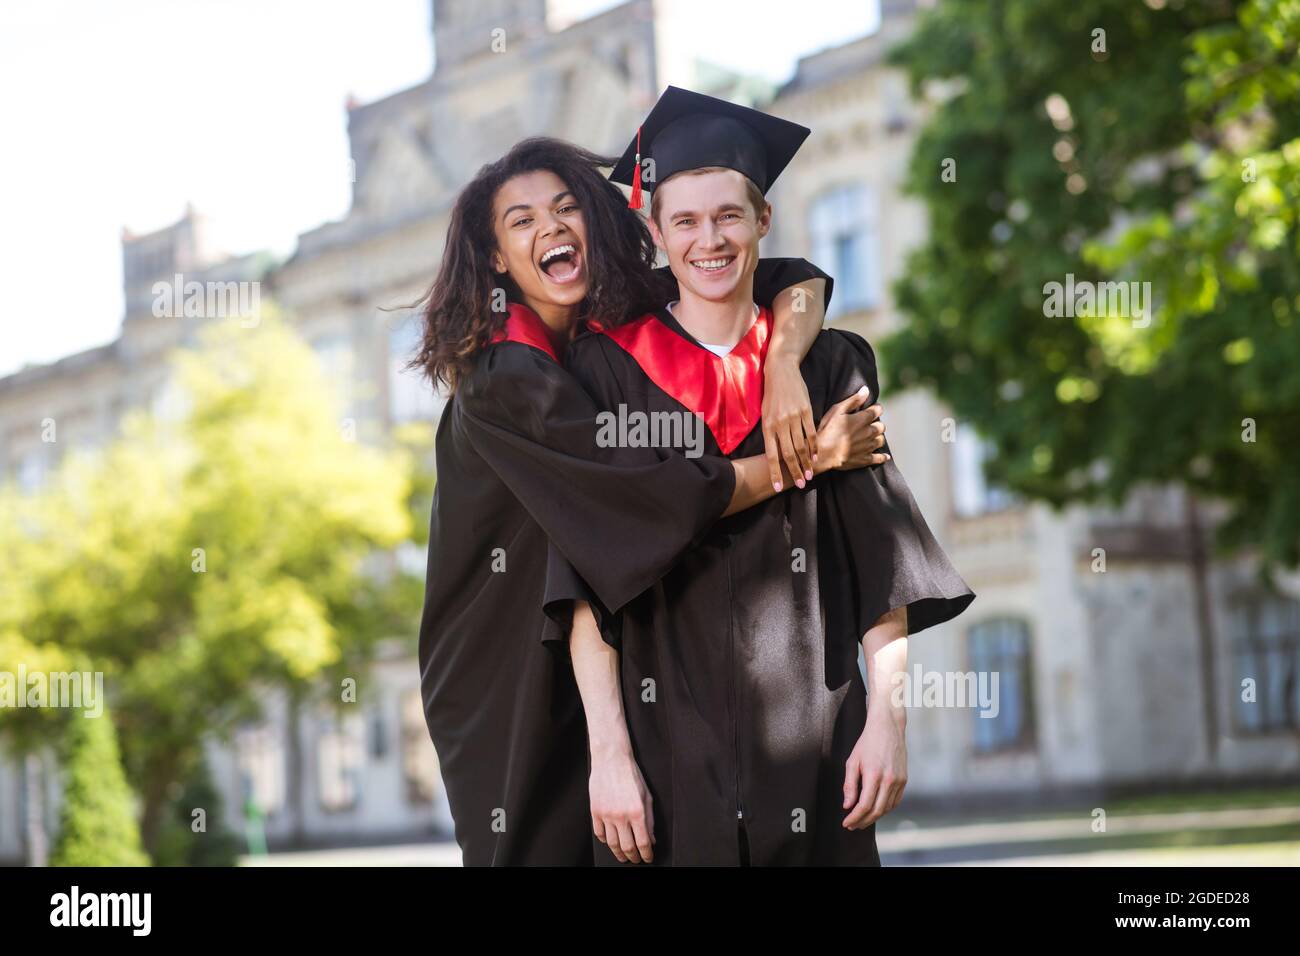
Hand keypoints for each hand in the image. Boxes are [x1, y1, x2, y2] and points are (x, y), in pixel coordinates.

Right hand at [589, 746, 654, 862]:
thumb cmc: (631, 774)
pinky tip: (610, 842)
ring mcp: (606, 814)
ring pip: (612, 844)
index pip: (643, 842)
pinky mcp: (595, 811)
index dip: (647, 854)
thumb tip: (652, 839)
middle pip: (627, 847)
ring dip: (619, 853)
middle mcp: (621, 815)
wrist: (611, 759)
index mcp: (637, 812)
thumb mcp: (646, 796)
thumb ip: (650, 819)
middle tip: (636, 860)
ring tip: (624, 856)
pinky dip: (605, 841)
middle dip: (633, 857)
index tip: (648, 858)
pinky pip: (599, 833)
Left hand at [762, 357, 816, 490]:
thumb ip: (770, 432)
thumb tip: (774, 452)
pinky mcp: (806, 411)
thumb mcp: (765, 413)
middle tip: (800, 485)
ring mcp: (794, 417)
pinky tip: (817, 456)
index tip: (777, 487)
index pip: (771, 455)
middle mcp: (780, 424)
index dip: (774, 473)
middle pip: (788, 454)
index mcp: (767, 426)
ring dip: (806, 463)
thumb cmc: (771, 394)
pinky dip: (814, 446)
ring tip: (810, 474)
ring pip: (801, 446)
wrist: (781, 371)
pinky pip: (811, 433)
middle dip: (794, 472)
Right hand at [813, 386, 888, 474]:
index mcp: (863, 419)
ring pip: (881, 440)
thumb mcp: (837, 411)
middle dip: (876, 424)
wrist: (823, 453)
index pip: (877, 411)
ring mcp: (868, 447)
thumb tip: (866, 390)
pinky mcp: (865, 459)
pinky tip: (886, 456)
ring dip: (878, 437)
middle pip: (881, 426)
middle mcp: (869, 432)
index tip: (873, 409)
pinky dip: (883, 457)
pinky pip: (879, 458)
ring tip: (871, 437)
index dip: (876, 409)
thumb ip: (853, 400)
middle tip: (869, 424)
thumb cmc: (827, 430)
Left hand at [842, 705, 906, 829]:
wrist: (887, 727)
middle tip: (853, 825)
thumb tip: (847, 805)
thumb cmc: (867, 743)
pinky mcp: (904, 780)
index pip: (864, 805)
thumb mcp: (852, 761)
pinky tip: (876, 810)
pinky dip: (885, 809)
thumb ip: (849, 785)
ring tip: (862, 820)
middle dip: (863, 821)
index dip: (855, 817)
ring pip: (887, 808)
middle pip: (877, 811)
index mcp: (874, 775)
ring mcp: (899, 781)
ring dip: (874, 817)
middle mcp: (889, 780)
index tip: (847, 823)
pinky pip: (895, 801)